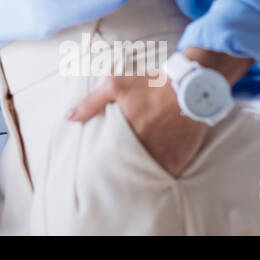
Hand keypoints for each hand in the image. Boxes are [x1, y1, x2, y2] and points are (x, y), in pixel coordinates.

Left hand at [67, 69, 208, 178]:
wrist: (191, 84)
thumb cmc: (151, 82)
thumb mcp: (115, 85)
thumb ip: (90, 103)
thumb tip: (68, 117)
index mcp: (128, 131)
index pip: (112, 155)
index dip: (107, 161)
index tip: (102, 165)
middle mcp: (146, 145)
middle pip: (131, 166)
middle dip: (124, 169)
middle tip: (117, 175)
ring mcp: (165, 152)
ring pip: (150, 171)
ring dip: (143, 173)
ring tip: (136, 177)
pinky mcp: (181, 155)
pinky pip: (170, 172)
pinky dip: (164, 172)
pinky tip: (158, 171)